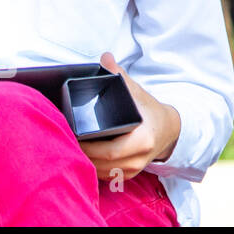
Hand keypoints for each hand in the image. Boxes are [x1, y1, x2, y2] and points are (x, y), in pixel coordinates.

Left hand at [79, 51, 181, 179]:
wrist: (169, 128)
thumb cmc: (149, 109)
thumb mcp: (137, 91)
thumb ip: (119, 75)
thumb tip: (105, 58)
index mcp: (142, 139)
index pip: (110, 151)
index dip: (88, 147)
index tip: (72, 135)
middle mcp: (140, 157)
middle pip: (104, 163)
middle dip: (82, 154)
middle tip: (64, 139)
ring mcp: (135, 168)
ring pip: (104, 172)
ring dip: (86, 163)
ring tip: (68, 147)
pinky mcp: (130, 174)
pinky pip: (108, 175)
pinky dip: (94, 168)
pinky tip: (81, 157)